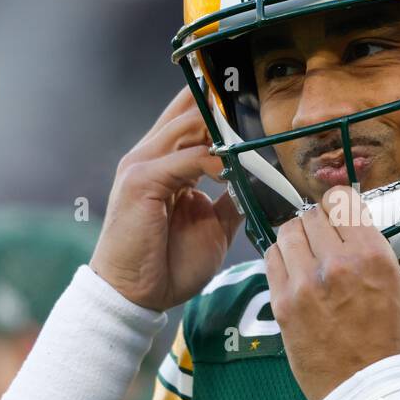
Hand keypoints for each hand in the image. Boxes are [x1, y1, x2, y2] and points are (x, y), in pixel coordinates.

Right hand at [90, 86, 243, 310]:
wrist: (135, 295)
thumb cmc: (168, 264)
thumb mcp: (212, 226)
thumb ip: (231, 198)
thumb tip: (259, 181)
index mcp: (166, 162)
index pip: (190, 116)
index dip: (219, 106)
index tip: (257, 104)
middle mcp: (151, 155)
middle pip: (189, 112)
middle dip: (226, 110)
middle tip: (264, 111)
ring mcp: (142, 164)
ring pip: (187, 126)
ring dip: (223, 129)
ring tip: (255, 134)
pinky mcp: (140, 181)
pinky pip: (184, 158)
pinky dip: (213, 159)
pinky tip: (233, 167)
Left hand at [265, 185, 399, 399]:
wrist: (369, 391)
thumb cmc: (392, 344)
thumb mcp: (399, 288)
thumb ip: (373, 253)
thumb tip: (351, 228)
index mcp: (372, 256)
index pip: (343, 202)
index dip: (339, 204)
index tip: (339, 213)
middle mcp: (336, 263)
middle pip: (313, 215)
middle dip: (318, 221)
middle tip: (323, 237)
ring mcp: (304, 283)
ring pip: (288, 231)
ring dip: (297, 236)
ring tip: (305, 251)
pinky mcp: (283, 304)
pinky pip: (271, 259)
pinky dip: (281, 257)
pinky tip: (292, 269)